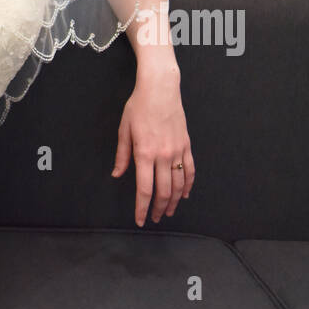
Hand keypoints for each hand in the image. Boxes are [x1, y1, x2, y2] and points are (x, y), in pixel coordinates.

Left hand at [111, 66, 194, 226]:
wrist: (160, 89)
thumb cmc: (139, 106)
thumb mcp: (124, 129)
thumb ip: (122, 155)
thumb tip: (117, 174)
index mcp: (144, 153)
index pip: (144, 189)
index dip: (142, 208)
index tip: (140, 220)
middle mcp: (163, 156)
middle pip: (163, 192)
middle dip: (158, 209)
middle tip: (154, 218)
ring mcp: (177, 151)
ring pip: (178, 185)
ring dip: (173, 201)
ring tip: (168, 211)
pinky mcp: (186, 145)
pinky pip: (190, 170)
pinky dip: (188, 185)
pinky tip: (184, 194)